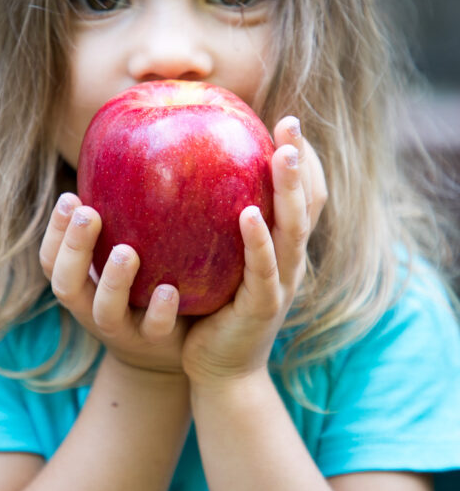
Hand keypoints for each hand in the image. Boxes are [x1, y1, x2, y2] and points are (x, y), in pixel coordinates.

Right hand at [39, 195, 188, 375]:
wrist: (171, 350)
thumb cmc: (145, 286)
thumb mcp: (125, 254)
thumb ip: (121, 219)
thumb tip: (127, 148)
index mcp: (81, 285)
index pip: (50, 260)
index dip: (54, 232)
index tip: (70, 197)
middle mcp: (92, 308)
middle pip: (66, 284)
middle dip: (74, 247)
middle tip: (89, 213)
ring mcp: (123, 329)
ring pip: (105, 311)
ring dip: (113, 280)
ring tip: (126, 251)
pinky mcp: (156, 343)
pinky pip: (154, 329)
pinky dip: (160, 310)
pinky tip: (170, 289)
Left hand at [181, 116, 326, 387]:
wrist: (217, 369)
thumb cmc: (211, 308)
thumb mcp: (217, 259)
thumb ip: (211, 221)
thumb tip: (183, 173)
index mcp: (282, 246)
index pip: (305, 194)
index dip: (304, 158)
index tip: (288, 121)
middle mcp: (291, 260)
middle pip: (308, 203)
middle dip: (301, 162)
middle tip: (290, 123)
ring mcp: (282, 283)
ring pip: (294, 230)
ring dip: (290, 191)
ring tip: (281, 154)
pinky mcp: (263, 307)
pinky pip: (264, 270)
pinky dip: (260, 241)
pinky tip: (248, 214)